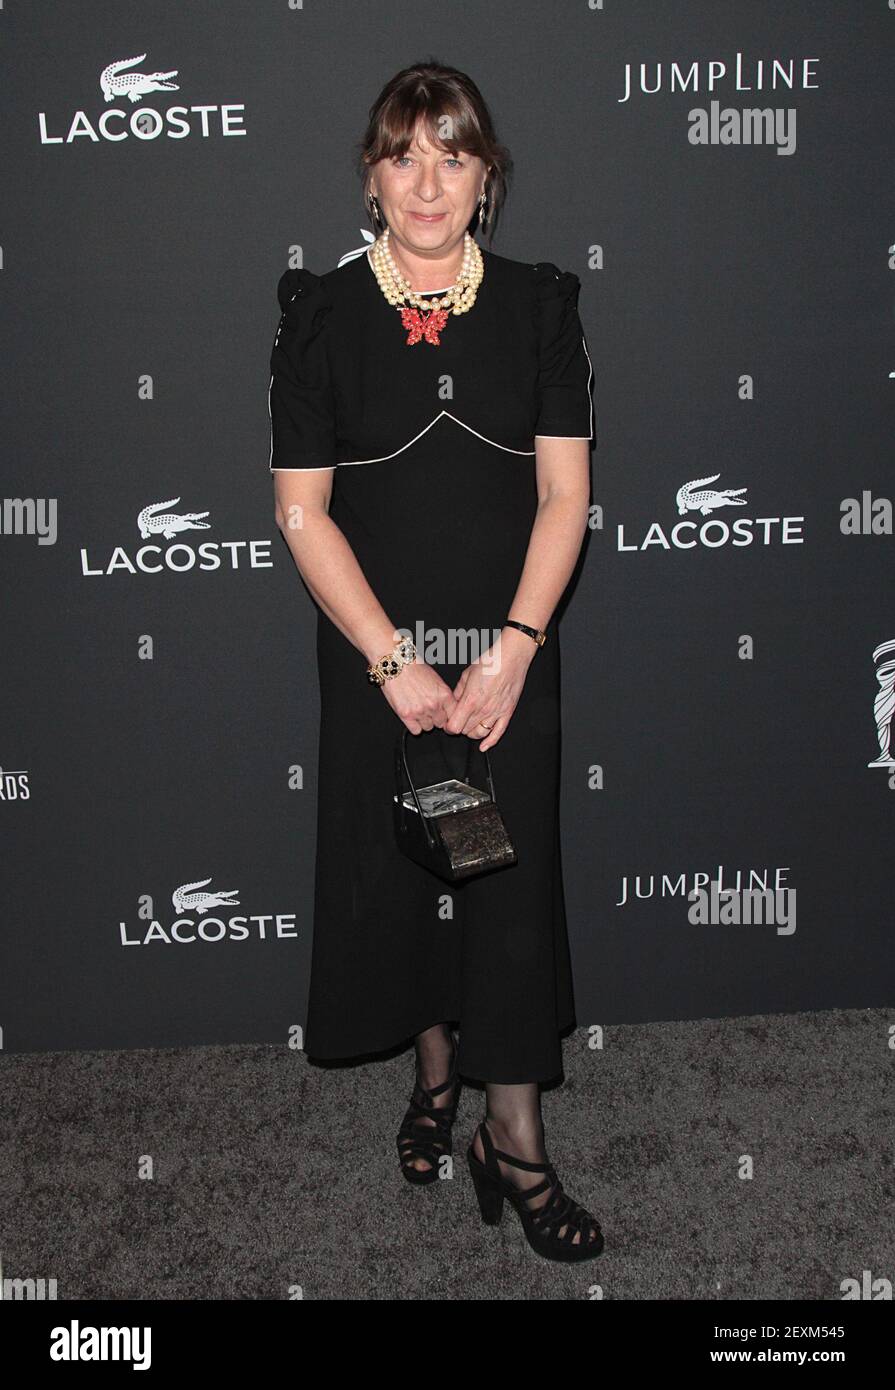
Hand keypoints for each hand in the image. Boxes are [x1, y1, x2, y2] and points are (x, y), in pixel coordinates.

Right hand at [379, 658, 459, 733]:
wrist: (396, 664)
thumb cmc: (414, 668)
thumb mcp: (436, 679)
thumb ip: (443, 696)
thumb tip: (447, 708)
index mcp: (444, 695)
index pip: (453, 715)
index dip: (448, 715)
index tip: (444, 715)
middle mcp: (434, 705)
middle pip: (441, 723)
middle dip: (435, 718)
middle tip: (428, 710)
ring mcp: (420, 711)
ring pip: (428, 727)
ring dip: (424, 721)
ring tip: (417, 710)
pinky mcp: (406, 715)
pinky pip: (416, 730)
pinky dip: (414, 725)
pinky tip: (412, 715)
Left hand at [444, 627, 536, 750]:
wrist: (511, 658)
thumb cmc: (490, 662)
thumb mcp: (466, 674)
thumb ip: (458, 692)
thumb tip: (453, 702)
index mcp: (470, 700)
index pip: (454, 727)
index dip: (448, 726)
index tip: (447, 722)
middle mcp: (482, 710)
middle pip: (465, 731)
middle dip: (459, 727)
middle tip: (459, 720)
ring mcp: (496, 713)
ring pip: (479, 734)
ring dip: (471, 733)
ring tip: (469, 725)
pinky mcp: (507, 713)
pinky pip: (498, 733)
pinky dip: (489, 743)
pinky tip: (483, 747)